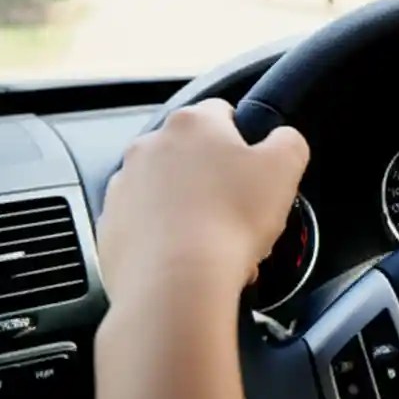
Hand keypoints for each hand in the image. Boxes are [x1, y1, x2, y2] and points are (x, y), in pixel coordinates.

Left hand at [98, 99, 309, 305]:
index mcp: (191, 123)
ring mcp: (123, 187)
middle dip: (216, 179)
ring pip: (168, 192)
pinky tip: (189, 262)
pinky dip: (166, 239)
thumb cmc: (231, 219)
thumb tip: (281, 139)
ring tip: (216, 244)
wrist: (175, 284)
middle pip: (193, 156)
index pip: (223, 113)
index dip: (245, 142)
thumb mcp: (286, 167)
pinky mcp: (109, 227)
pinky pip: (146, 226)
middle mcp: (148, 146)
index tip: (256, 172)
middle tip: (241, 212)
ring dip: (191, 209)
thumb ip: (288, 141)